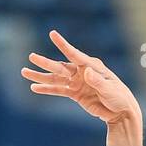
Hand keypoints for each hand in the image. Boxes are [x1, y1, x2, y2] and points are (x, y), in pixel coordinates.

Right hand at [22, 31, 143, 145]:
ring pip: (55, 78)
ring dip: (40, 76)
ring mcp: (77, 82)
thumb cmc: (119, 97)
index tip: (52, 34)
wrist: (121, 112)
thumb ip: (97, 81)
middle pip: (60, 66)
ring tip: (24, 72)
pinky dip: (46, 89)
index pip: (74, 54)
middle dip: (45, 63)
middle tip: (31, 57)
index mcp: (92, 66)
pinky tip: (34, 88)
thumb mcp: (109, 89)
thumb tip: (86, 72)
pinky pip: (58, 90)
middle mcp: (82, 71)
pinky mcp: (75, 93)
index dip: (62, 44)